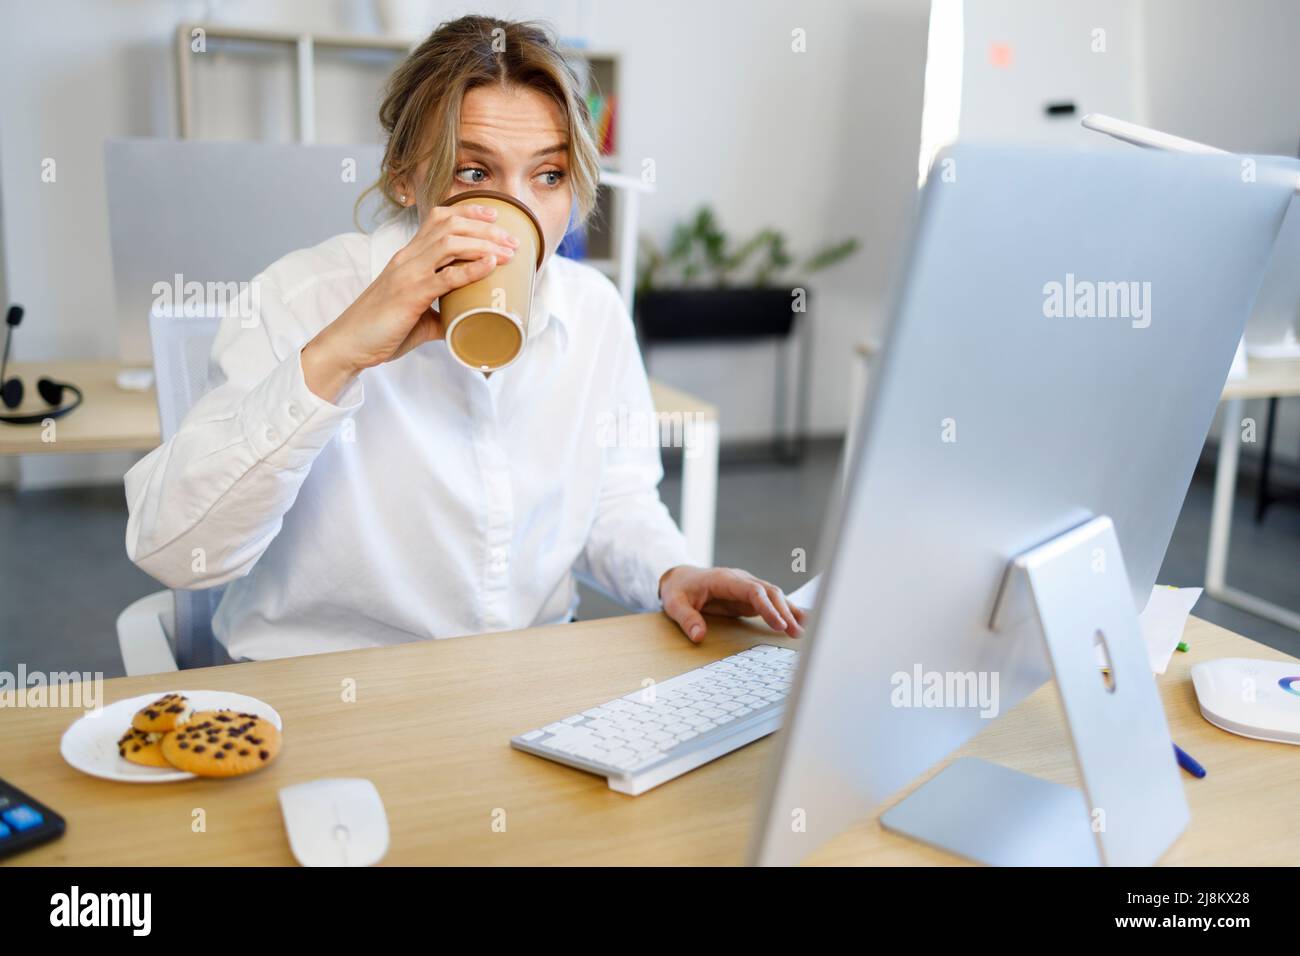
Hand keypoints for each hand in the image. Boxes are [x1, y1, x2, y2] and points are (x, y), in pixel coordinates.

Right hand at [301, 202, 522, 400]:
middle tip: (513, 240)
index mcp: (408, 257)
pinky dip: (471, 268)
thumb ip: (443, 313)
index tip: (494, 215)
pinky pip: (445, 276)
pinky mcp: (410, 295)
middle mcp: (408, 258)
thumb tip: (467, 320)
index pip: (438, 219)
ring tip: (509, 252)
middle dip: (486, 229)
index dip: (468, 211)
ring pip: (450, 243)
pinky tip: (490, 264)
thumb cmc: (381, 329)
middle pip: (450, 225)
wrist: (349, 344)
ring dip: (484, 243)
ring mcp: (408, 274)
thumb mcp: (418, 317)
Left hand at [658, 565, 806, 643]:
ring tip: (802, 632)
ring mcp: (747, 587)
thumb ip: (687, 618)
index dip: (768, 607)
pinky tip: (802, 620)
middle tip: (795, 633)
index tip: (779, 624)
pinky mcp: (750, 596)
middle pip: (770, 592)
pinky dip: (787, 609)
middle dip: (785, 612)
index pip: (753, 591)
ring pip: (774, 595)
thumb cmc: (679, 589)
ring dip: (789, 612)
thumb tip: (698, 636)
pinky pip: (771, 601)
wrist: (680, 577)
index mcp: (725, 579)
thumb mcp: (675, 603)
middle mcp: (741, 580)